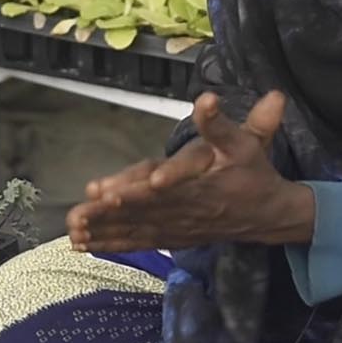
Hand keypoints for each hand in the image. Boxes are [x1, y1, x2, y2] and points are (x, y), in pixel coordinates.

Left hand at [65, 91, 313, 252]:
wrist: (266, 214)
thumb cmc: (253, 171)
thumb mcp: (247, 141)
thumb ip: (221, 123)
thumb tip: (208, 98)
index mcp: (202, 179)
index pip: (176, 180)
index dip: (160, 180)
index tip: (138, 183)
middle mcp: (185, 206)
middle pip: (147, 207)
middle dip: (116, 207)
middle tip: (88, 205)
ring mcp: (176, 225)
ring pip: (138, 226)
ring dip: (106, 228)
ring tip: (75, 228)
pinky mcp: (170, 236)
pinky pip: (138, 241)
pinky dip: (111, 243)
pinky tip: (83, 244)